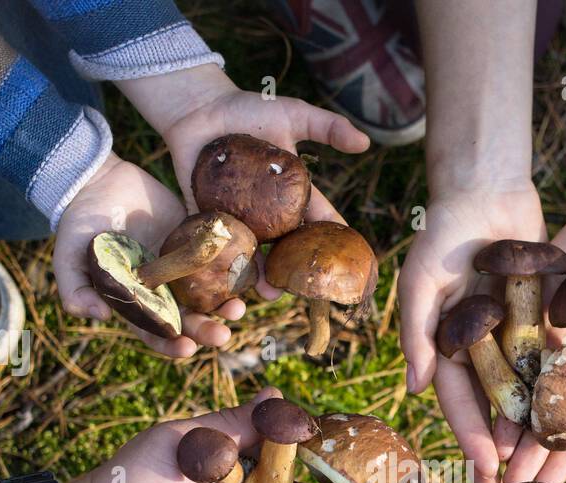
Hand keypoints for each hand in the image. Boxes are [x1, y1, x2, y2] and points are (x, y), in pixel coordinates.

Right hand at [54, 154, 244, 357]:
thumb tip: (98, 317)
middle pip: (189, 320)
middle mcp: (162, 290)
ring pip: (209, 295)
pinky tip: (248, 279)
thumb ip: (75, 289)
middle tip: (222, 336)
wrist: (98, 180)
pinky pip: (219, 261)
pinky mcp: (196, 242)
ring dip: (225, 307)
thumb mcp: (68, 256)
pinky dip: (234, 273)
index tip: (187, 348)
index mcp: (135, 302)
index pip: (155, 333)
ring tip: (238, 310)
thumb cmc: (78, 222)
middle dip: (206, 330)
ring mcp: (182, 267)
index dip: (170, 345)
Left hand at [155, 67, 368, 296]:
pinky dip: (221, 258)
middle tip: (306, 287)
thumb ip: (327, 127)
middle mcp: (266, 213)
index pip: (317, 220)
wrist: (200, 107)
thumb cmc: (247, 111)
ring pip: (252, 251)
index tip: (348, 260)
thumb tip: (365, 142)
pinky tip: (227, 277)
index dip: (333, 238)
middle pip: (285, 246)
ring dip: (260, 274)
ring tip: (268, 292)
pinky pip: (215, 241)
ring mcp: (238, 218)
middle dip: (296, 266)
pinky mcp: (206, 216)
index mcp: (290, 195)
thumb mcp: (292, 114)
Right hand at [399, 186, 565, 482]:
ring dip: (538, 425)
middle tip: (519, 482)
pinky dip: (564, 384)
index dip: (471, 435)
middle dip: (506, 444)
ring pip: (528, 390)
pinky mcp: (543, 318)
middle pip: (496, 406)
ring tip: (552, 459)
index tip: (484, 466)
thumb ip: (417, 333)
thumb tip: (413, 388)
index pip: (460, 400)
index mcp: (448, 346)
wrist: (486, 190)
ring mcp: (513, 336)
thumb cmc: (443, 233)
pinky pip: (555, 357)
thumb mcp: (421, 282)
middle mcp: (482, 350)